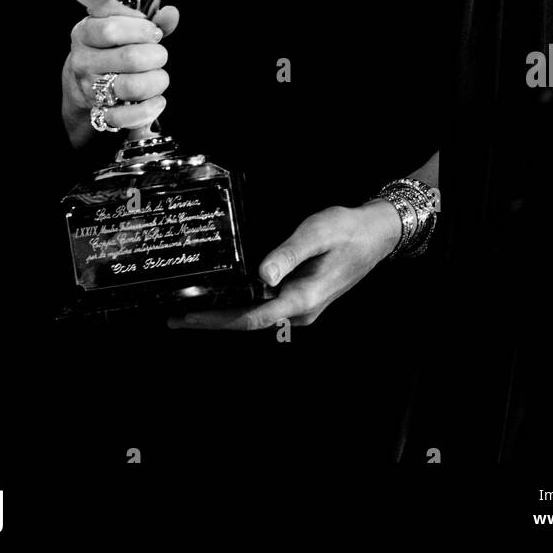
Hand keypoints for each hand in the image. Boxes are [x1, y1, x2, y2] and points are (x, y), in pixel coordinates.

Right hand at [62, 0, 178, 148]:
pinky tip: (158, 100)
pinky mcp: (100, 112)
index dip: (141, 29)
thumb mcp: (122, 25)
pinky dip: (149, 109)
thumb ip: (150, 17)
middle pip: (129, 57)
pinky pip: (126, 117)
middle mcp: (83, 61)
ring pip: (131, 86)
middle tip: (159, 54)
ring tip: (159, 76)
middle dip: (156, 55)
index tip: (154, 32)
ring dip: (156, 80)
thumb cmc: (109, 46)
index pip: (111, 29)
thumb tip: (171, 13)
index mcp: (84, 32)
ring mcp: (90, 88)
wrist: (83, 79)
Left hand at [167, 201, 401, 330]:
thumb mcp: (316, 234)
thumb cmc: (346, 230)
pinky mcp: (301, 298)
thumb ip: (288, 254)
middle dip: (213, 320)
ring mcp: (302, 307)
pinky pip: (266, 306)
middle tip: (176, 316)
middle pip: (249, 322)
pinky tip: (227, 295)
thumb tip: (261, 275)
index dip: (217, 320)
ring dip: (226, 313)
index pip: (252, 318)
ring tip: (193, 307)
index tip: (189, 317)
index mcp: (303, 299)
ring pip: (256, 316)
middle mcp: (300, 310)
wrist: (375, 235)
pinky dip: (242, 303)